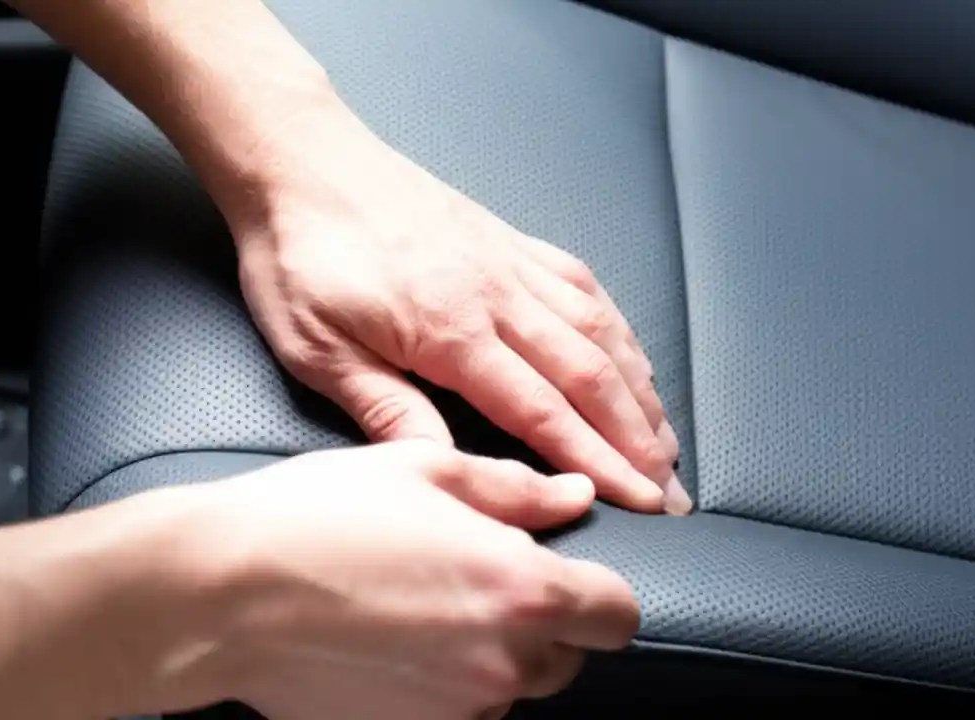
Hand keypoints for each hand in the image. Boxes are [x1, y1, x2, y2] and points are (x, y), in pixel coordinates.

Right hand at [194, 441, 638, 719]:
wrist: (221, 595)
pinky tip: (395, 645)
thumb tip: (577, 494)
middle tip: (480, 579)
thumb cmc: (320, 516)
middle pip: (568, 656)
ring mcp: (457, 710)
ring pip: (513, 686)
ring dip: (492, 654)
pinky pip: (459, 712)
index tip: (571, 576)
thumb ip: (519, 491)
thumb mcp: (426, 471)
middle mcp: (502, 662)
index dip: (603, 594)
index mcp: (521, 590)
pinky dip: (446, 685)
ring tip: (425, 608)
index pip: (619, 616)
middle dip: (543, 622)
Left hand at [230, 109, 687, 514]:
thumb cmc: (302, 256)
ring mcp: (510, 264)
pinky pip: (583, 287)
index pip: (544, 412)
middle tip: (672, 489)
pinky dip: (619, 328)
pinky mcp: (509, 241)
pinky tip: (633, 356)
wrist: (302, 162)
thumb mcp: (318, 349)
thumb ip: (387, 411)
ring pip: (599, 332)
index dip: (599, 463)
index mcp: (451, 332)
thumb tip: (446, 469)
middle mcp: (498, 296)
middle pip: (590, 377)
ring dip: (641, 390)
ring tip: (668, 437)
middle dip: (639, 440)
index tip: (640, 499)